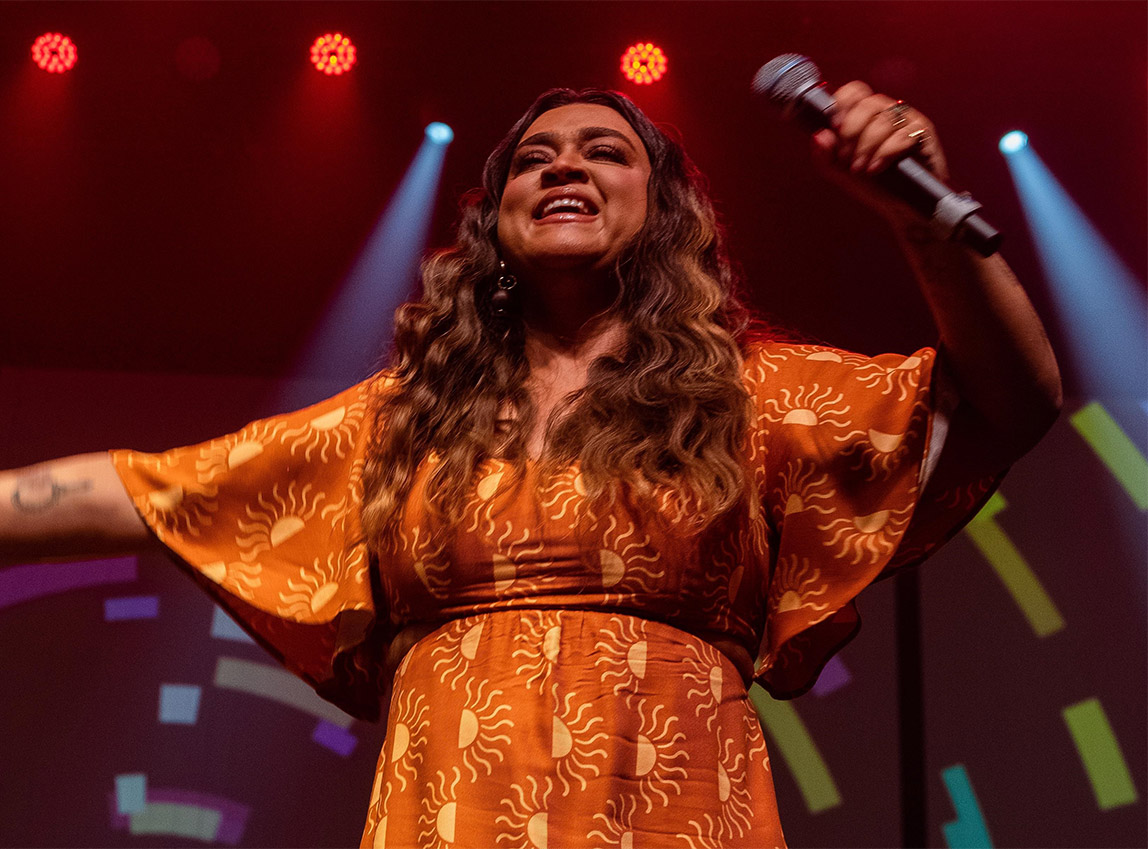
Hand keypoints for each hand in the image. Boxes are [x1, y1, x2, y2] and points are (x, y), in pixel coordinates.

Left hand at [810, 81, 948, 229]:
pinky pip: (903, 135)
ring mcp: (908, 120)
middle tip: (846, 158)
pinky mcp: (923, 134)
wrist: (901, 208)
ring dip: (867, 147)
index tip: (835, 126)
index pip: (855, 93)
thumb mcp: (841, 173)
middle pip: (868, 105)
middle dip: (852, 132)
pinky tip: (877, 168)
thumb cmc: (872, 186)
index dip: (843, 104)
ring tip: (860, 169)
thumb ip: (826, 155)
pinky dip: (885, 153)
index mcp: (867, 115)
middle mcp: (888, 112)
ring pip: (884, 121)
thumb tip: (820, 135)